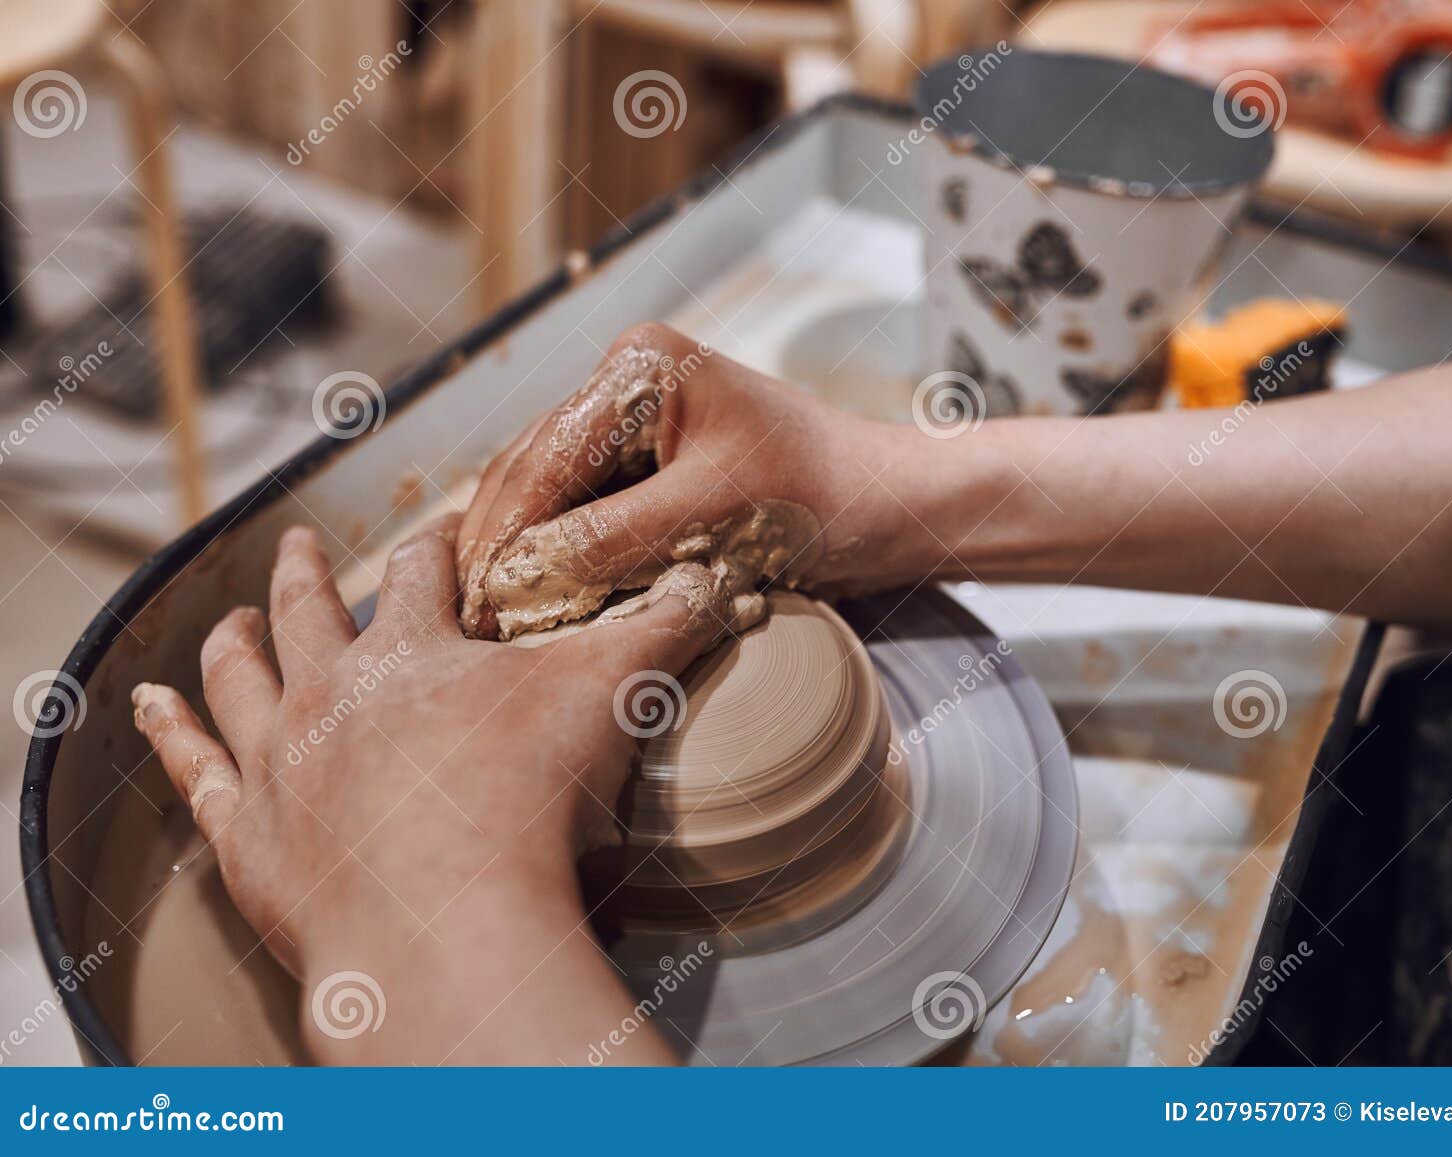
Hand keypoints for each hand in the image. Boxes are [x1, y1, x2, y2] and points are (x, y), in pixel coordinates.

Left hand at [132, 518, 727, 1063]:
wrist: (446, 920)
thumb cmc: (527, 798)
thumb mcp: (610, 692)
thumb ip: (664, 628)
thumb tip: (721, 578)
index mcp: (414, 651)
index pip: (422, 574)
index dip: (434, 545)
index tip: (438, 527)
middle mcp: (332, 693)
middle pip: (310, 613)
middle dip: (308, 573)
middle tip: (300, 543)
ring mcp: (280, 764)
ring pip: (239, 682)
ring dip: (232, 643)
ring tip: (227, 620)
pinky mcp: (250, 838)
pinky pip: (192, 771)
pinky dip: (167, 732)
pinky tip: (142, 704)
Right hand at [456, 323, 966, 639]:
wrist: (894, 510)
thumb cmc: (825, 498)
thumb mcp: (714, 518)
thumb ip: (612, 540)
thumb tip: (516, 574)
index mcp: (639, 365)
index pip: (544, 457)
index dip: (505, 534)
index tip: (473, 603)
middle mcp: (626, 382)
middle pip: (535, 472)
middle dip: (501, 546)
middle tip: (465, 622)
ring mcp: (635, 423)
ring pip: (552, 496)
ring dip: (524, 556)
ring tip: (485, 622)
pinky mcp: (650, 466)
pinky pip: (587, 513)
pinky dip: (563, 557)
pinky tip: (536, 603)